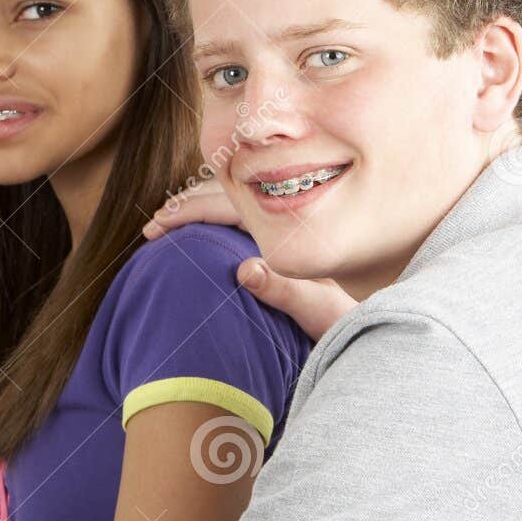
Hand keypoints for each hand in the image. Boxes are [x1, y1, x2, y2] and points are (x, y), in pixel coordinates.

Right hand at [144, 180, 354, 341]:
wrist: (367, 323)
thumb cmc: (342, 321)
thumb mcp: (317, 310)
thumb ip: (283, 290)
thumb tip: (244, 269)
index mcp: (288, 229)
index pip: (228, 205)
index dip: (188, 212)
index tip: (157, 226)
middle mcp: (284, 223)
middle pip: (227, 196)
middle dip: (186, 206)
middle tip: (153, 224)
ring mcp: (281, 231)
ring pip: (232, 202)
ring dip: (198, 208)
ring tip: (169, 220)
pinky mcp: (279, 243)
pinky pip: (238, 220)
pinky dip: (212, 219)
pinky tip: (198, 231)